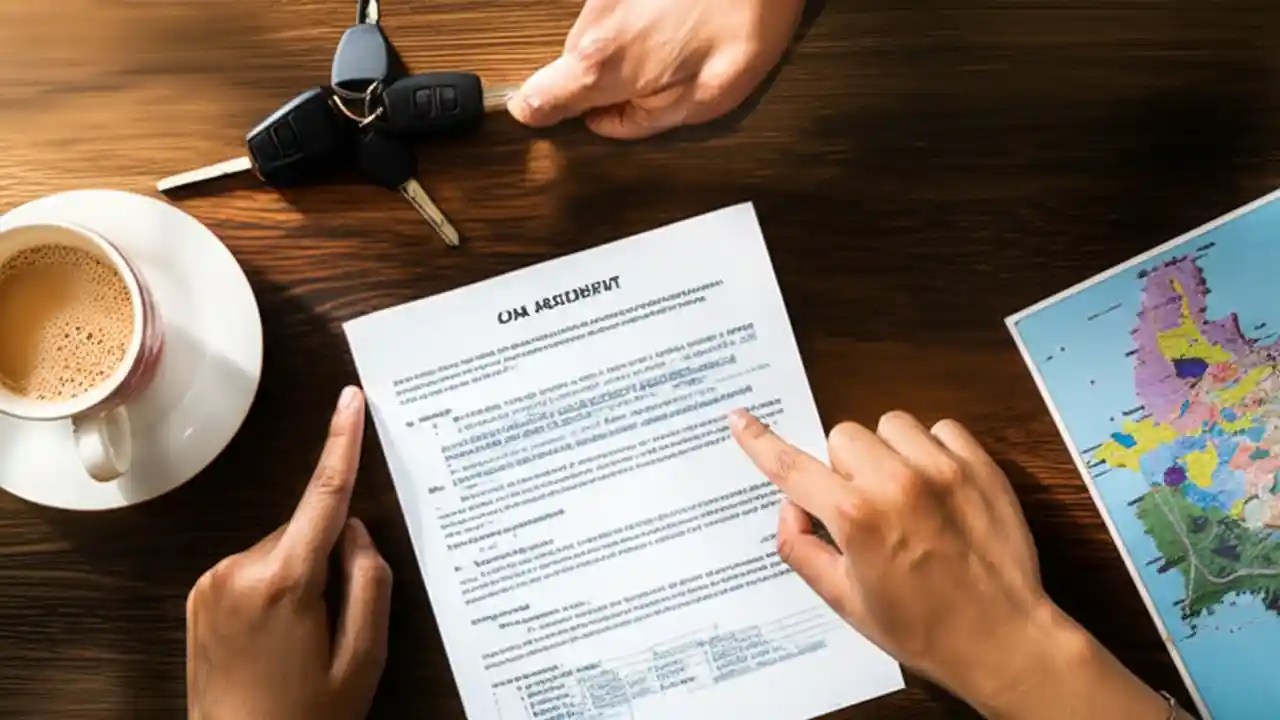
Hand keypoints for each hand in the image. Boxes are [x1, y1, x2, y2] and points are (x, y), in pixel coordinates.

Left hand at [186, 387, 391, 719]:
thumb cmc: (307, 717)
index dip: (342, 443)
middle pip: (305, 529)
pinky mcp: (200, 594)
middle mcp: (238, 570)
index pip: (324, 496)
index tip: (350, 401)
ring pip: (281, 547)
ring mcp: (213, 581)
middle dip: (329, 555)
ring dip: (301, 573)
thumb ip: (371, 583)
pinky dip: (276, 584)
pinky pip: (255, 566)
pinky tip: (280, 633)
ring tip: (303, 638)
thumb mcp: (364, 657)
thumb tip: (355, 532)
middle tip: (337, 620)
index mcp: (285, 582)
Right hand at [507, 0, 804, 138]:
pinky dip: (640, 17)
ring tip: (677, 42)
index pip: (538, 99)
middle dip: (606, 80)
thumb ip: (644, 121)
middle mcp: (594, 21)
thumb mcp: (704, 98)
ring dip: (627, 45)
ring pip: (596, 35)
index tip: (548, 120)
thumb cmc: (745, 20)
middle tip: (656, 81)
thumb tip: (607, 125)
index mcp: (606, 63)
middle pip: (574, 66)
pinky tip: (678, 15)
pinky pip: (616, 8)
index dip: (540, 114)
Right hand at [728, 409, 1169, 718]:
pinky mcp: (979, 466)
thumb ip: (802, 548)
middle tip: (863, 505)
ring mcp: (941, 469)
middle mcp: (895, 483)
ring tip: (904, 492)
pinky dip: (932, 449)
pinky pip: (941, 428)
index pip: (792, 467)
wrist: (1001, 638)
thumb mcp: (844, 599)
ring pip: (890, 424)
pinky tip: (937, 485)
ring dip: (888, 451)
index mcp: (855, 518)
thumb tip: (791, 508)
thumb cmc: (921, 627)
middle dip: (845, 466)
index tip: (741, 419)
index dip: (760, 442)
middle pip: (843, 436)